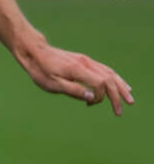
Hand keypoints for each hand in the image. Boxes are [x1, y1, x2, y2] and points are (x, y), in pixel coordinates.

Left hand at [18, 39, 133, 114]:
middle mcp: (85, 63)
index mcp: (77, 69)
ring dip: (120, 87)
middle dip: (116, 96)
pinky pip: (105, 69)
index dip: (100, 96)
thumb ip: (72, 90)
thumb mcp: (52, 84)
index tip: (89, 104)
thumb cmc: (41, 70)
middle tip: (120, 111)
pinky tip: (120, 85)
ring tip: (129, 98)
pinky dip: (114, 79)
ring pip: (110, 73)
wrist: (35, 51)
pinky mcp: (85, 60)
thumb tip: (92, 97)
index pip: (99, 83)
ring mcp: (86, 60)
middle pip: (109, 79)